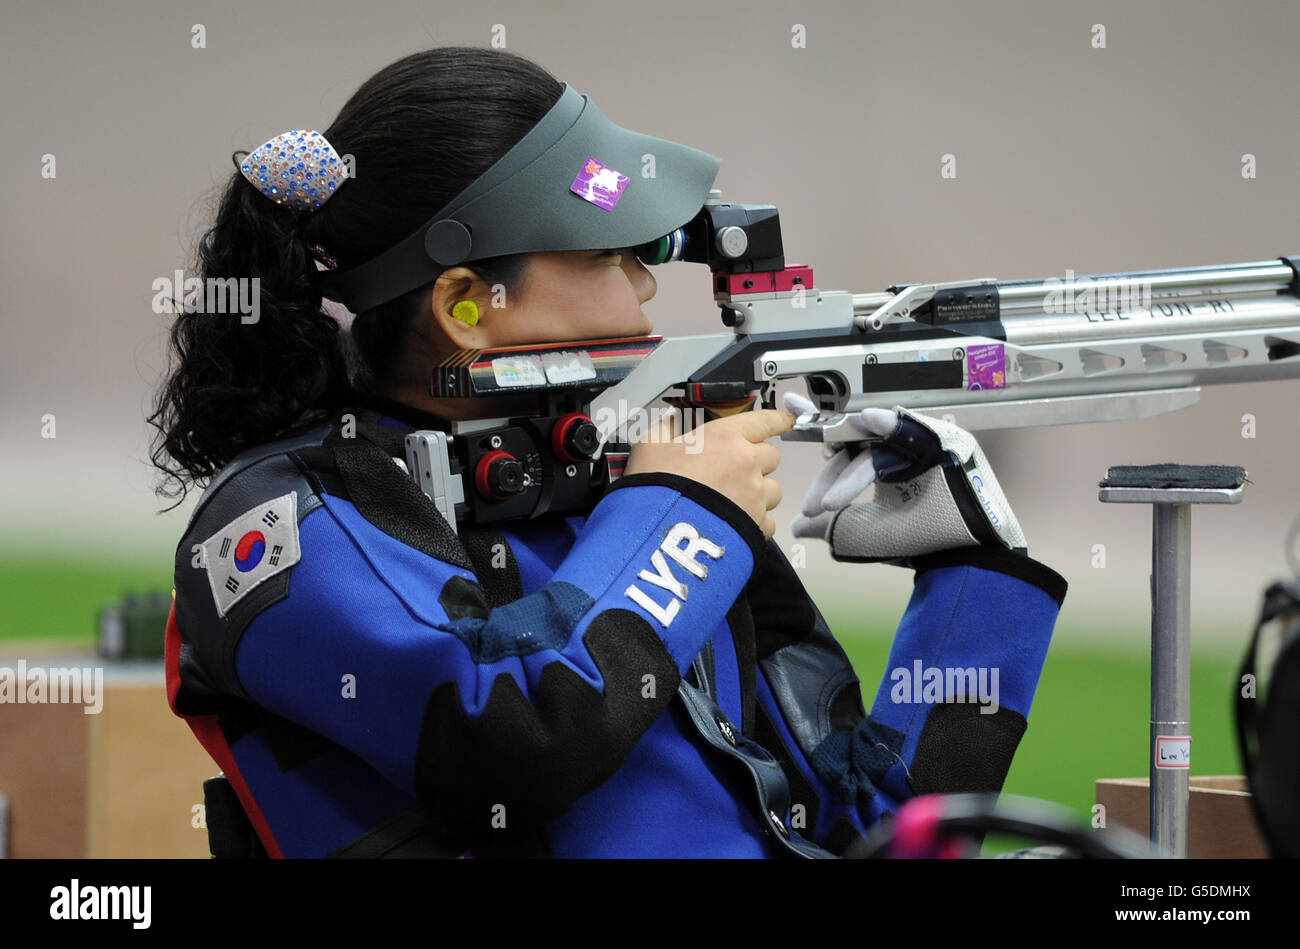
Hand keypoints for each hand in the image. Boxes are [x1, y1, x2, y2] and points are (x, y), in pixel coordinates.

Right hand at [624, 407, 794, 539]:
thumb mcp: (649, 446)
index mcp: (726, 437)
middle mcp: (747, 463)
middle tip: (732, 471)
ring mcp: (755, 495)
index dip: (777, 420)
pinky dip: (755, 522)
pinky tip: (735, 524)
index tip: (785, 420)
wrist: (661, 534)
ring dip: (758, 493)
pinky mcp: (757, 525)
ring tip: (733, 501)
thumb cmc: (656, 487)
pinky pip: (768, 521)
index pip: (765, 420)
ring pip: (773, 490)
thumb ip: (666, 427)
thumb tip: (674, 421)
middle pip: (770, 456)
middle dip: (756, 462)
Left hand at [784, 391, 1026, 562]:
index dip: (818, 429)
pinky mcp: (946, 442)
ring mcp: (924, 444)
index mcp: (885, 466)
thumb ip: (832, 527)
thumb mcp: (865, 534)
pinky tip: (871, 419)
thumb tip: (796, 526)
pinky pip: (916, 430)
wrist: (966, 560)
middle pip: (858, 436)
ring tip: (825, 436)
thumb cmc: (924, 544)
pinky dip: (895, 424)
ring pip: (881, 432)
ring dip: (852, 432)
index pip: (846, 445)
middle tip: (800, 442)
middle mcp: (903, 450)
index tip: (791, 413)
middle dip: (827, 437)